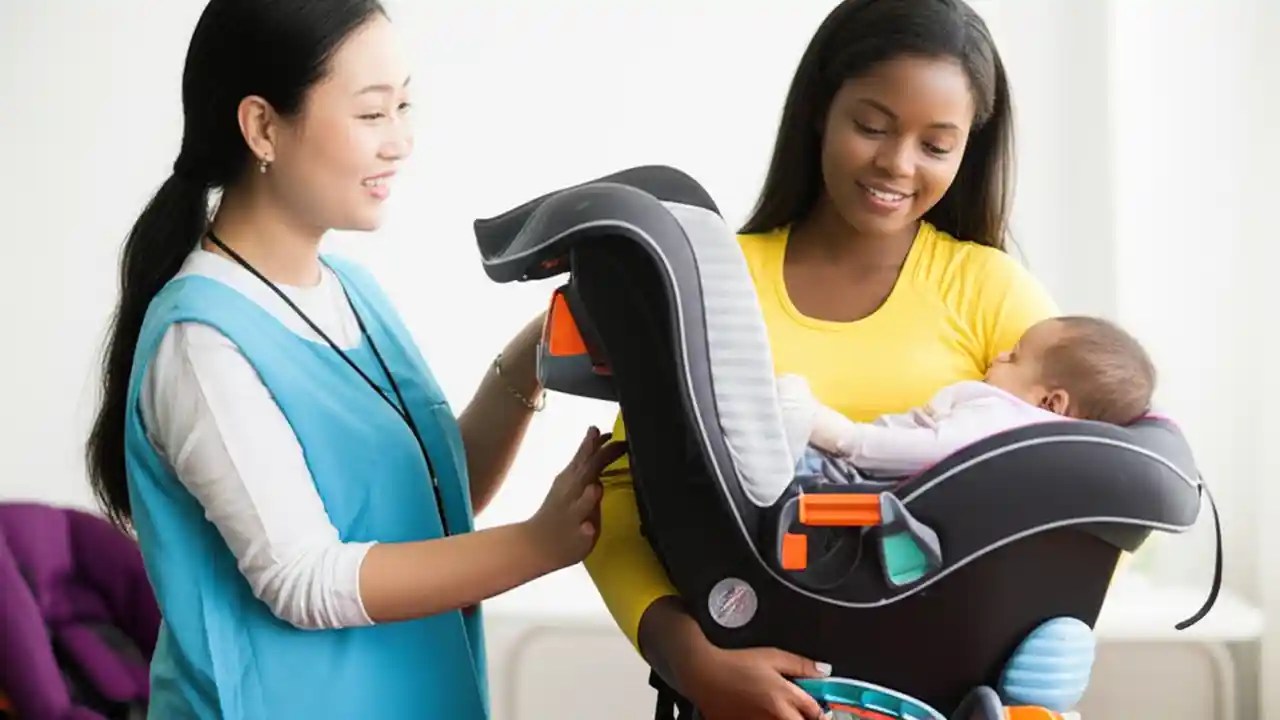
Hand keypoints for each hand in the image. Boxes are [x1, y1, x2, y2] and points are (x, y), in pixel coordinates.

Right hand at [525, 427, 625, 570]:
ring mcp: (572, 517)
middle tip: (615, 446)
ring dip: (588, 497)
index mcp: (570, 479)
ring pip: (582, 506)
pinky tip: (588, 528)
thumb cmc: (560, 509)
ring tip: (596, 488)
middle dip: (597, 462)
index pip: (584, 458)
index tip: (611, 433)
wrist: (537, 544)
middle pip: (584, 476)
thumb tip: (599, 435)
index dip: (597, 445)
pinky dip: (585, 529)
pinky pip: (581, 534)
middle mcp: (571, 494)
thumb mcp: (571, 480)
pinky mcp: (576, 538)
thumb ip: (586, 460)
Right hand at [683, 645, 831, 719]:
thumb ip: (800, 665)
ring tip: (780, 712)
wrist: (703, 674)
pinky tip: (763, 713)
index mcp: (785, 696)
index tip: (819, 711)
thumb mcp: (772, 656)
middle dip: (804, 718)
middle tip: (801, 713)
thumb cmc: (736, 663)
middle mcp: (776, 715)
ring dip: (788, 719)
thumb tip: (824, 671)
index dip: (821, 713)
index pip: (816, 713)